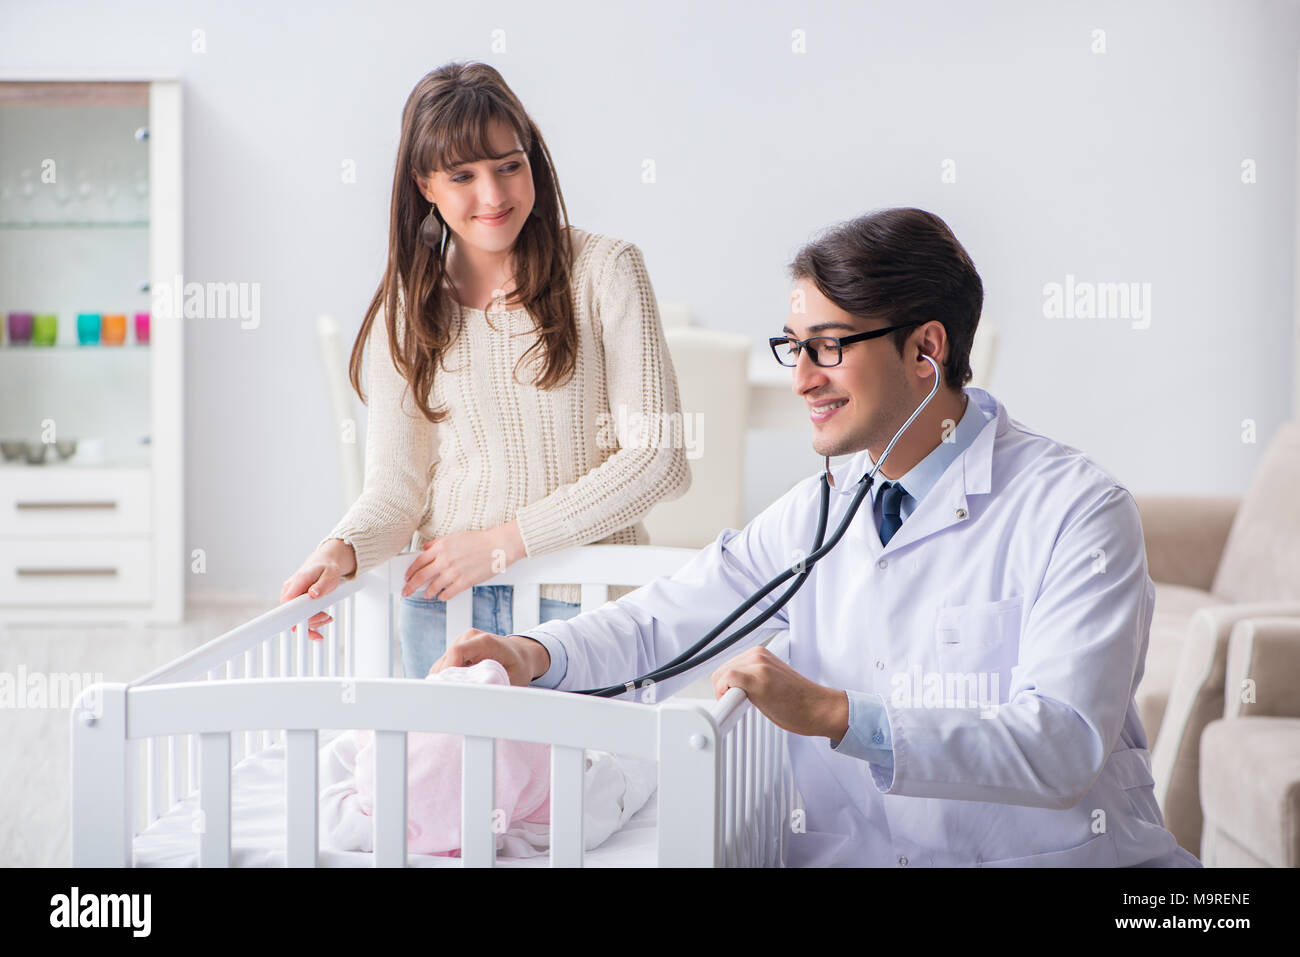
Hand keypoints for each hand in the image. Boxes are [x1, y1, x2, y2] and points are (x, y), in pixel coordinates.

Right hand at [279, 539, 356, 640]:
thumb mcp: (330, 573)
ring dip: (312, 622)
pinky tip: (317, 631)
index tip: (308, 622)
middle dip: (311, 620)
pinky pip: (298, 618)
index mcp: (297, 582)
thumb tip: (313, 594)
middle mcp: (290, 590)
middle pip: (293, 613)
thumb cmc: (327, 567)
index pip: (289, 603)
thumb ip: (322, 584)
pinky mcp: (295, 602)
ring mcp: (291, 596)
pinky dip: (308, 626)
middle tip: (327, 617)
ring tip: (328, 618)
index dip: (296, 615)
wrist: (325, 561)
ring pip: (296, 617)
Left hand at [401, 522, 524, 600]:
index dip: (410, 571)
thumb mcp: (455, 536)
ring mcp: (454, 572)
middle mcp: (445, 559)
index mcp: (441, 547)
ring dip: (427, 593)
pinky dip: (442, 596)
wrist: (498, 546)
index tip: (407, 577)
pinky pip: (447, 593)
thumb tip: (426, 548)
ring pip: (433, 587)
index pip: (419, 561)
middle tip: (406, 592)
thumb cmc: (480, 541)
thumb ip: (438, 542)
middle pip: (421, 576)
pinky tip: (441, 596)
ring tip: (426, 595)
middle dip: (410, 587)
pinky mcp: (464, 582)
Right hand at [430, 629, 549, 686]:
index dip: (448, 671)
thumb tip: (479, 696)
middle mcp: (469, 637)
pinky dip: (449, 677)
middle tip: (456, 698)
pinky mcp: (456, 649)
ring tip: (463, 690)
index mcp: (484, 641)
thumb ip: (495, 685)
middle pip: (445, 661)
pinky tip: (462, 684)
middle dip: (447, 681)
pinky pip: (445, 666)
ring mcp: (461, 641)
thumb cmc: (518, 665)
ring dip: (448, 680)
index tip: (448, 689)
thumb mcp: (512, 677)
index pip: (456, 652)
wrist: (520, 653)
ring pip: (442, 665)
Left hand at [711, 645, 848, 739]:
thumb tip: (732, 689)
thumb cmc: (799, 701)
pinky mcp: (758, 678)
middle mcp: (758, 655)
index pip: (728, 666)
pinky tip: (737, 705)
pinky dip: (725, 693)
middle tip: (734, 704)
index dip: (724, 686)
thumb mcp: (771, 681)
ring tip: (739, 706)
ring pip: (721, 675)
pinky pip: (726, 680)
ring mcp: (758, 665)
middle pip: (721, 670)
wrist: (818, 708)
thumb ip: (752, 678)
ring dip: (725, 693)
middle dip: (723, 689)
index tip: (729, 698)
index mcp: (760, 654)